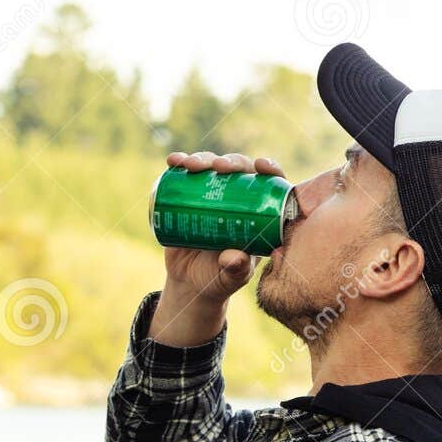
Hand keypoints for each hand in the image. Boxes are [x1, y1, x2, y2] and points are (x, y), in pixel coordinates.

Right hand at [159, 151, 285, 299]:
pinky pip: (185, 177)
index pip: (269, 185)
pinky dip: (179, 165)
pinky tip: (173, 162)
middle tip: (219, 168)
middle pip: (239, 170)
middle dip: (231, 162)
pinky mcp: (188, 198)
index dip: (269, 169)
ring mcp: (211, 195)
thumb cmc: (218, 279)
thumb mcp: (230, 277)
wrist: (189, 282)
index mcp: (256, 214)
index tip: (260, 166)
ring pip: (212, 168)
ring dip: (203, 159)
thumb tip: (233, 257)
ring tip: (191, 165)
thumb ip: (235, 269)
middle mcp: (236, 199)